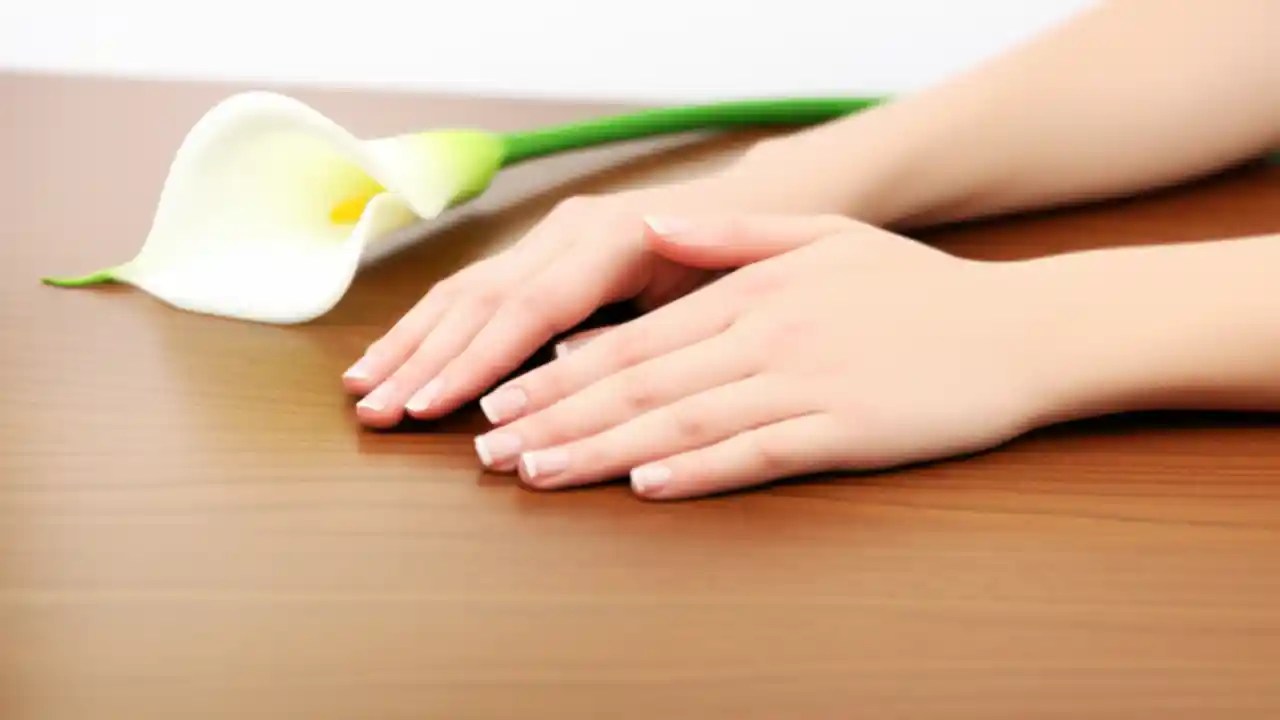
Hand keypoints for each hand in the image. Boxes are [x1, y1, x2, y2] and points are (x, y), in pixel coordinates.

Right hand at [341, 163, 849, 428]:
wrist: (755, 207)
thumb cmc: (739, 265)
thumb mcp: (709, 296)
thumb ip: (639, 328)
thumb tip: (556, 365)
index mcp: (612, 239)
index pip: (528, 308)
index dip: (475, 360)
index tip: (430, 405)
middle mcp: (569, 231)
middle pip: (480, 300)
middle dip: (424, 360)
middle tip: (377, 412)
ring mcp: (549, 235)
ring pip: (464, 291)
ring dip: (409, 343)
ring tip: (362, 390)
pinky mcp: (538, 248)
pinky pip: (472, 288)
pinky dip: (427, 327)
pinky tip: (390, 355)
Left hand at [471, 215, 1056, 499]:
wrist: (1023, 329)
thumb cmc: (921, 291)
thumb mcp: (826, 238)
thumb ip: (732, 237)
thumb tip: (652, 228)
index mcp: (753, 290)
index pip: (634, 339)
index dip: (560, 375)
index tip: (504, 402)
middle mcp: (767, 333)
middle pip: (640, 383)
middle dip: (556, 420)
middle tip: (492, 453)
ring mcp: (806, 382)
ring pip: (682, 420)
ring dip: (603, 451)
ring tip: (541, 475)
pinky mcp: (847, 429)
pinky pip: (758, 453)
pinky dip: (700, 470)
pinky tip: (650, 488)